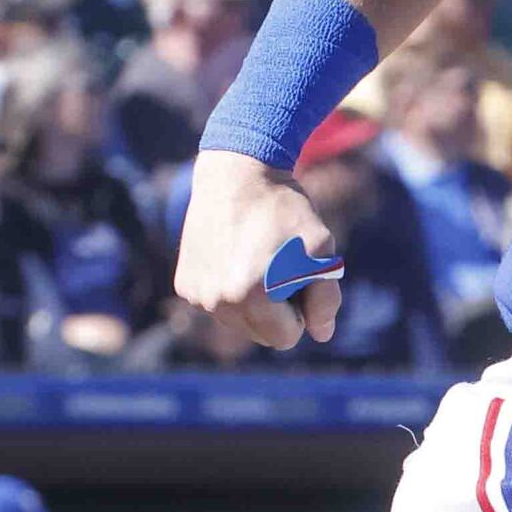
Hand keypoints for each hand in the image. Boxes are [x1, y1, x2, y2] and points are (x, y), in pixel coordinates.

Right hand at [175, 148, 344, 349]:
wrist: (237, 173)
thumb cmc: (285, 211)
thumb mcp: (321, 250)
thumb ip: (327, 299)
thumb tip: (321, 335)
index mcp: (252, 298)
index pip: (287, 338)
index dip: (301, 309)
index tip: (296, 276)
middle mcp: (217, 303)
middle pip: (260, 335)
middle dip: (276, 310)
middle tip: (277, 266)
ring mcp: (196, 295)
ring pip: (238, 322)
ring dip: (252, 301)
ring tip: (255, 259)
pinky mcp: (184, 284)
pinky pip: (217, 305)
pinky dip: (229, 288)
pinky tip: (233, 255)